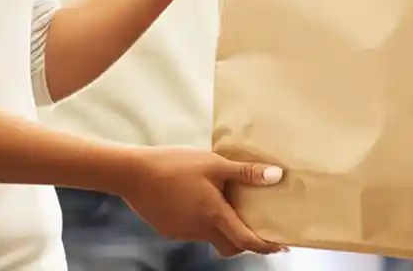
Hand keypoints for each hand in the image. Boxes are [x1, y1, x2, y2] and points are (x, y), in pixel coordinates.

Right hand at [117, 147, 287, 257]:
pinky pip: (193, 230)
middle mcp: (199, 230)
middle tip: (259, 228)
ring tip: (228, 204)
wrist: (132, 173)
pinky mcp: (169, 229)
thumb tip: (277, 176)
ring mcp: (183, 232)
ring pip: (210, 236)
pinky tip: (200, 200)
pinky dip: (203, 221)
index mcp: (214, 215)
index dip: (265, 247)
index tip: (281, 248)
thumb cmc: (175, 165)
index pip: (246, 240)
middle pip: (229, 245)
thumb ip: (245, 172)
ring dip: (223, 227)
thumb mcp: (214, 164)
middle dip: (246, 241)